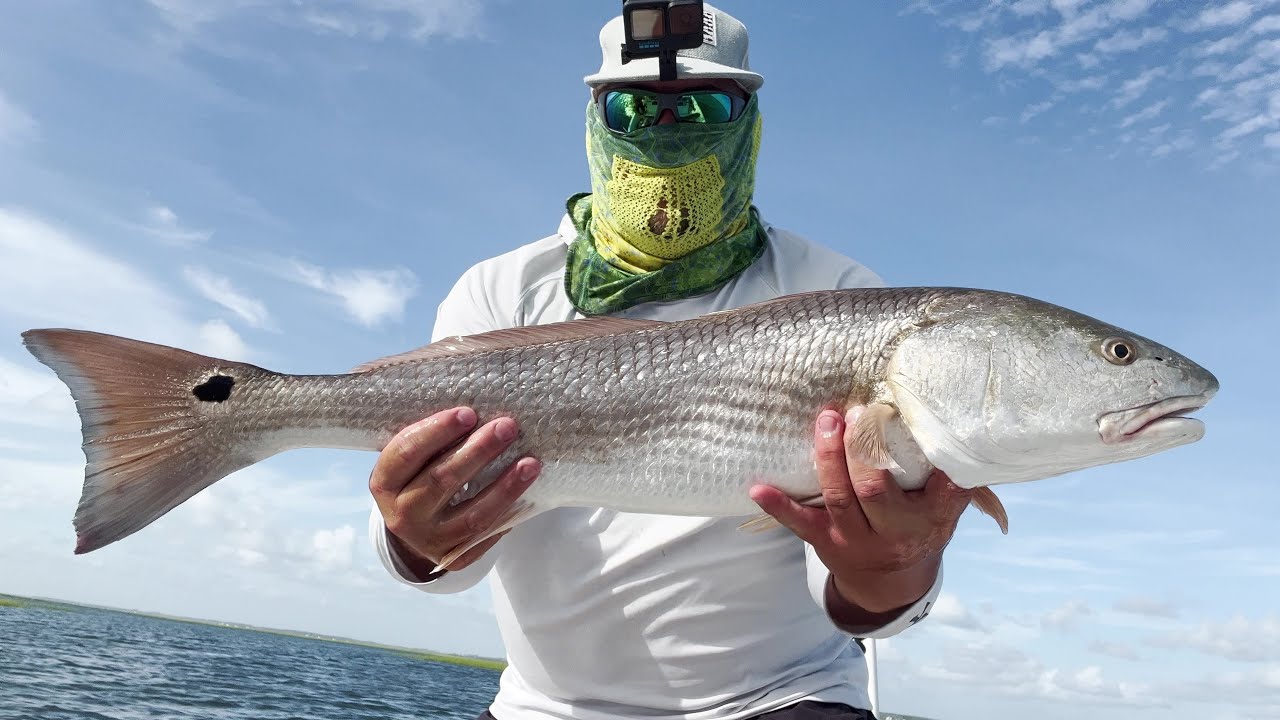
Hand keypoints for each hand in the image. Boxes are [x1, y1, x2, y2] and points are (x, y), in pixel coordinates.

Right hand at [369, 407, 539, 579]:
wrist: (418, 528)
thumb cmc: (420, 474)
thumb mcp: (412, 457)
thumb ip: (428, 430)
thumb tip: (466, 379)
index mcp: (383, 483)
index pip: (406, 453)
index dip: (437, 431)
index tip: (469, 412)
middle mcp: (400, 516)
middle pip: (441, 480)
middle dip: (477, 451)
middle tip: (507, 426)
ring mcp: (428, 541)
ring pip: (471, 514)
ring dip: (504, 486)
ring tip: (531, 462)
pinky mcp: (455, 557)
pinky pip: (486, 534)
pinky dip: (509, 511)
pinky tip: (527, 489)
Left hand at [749, 408, 970, 626]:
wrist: (890, 583)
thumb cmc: (919, 529)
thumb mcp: (944, 509)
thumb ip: (951, 476)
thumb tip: (954, 425)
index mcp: (929, 520)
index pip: (940, 491)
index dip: (931, 464)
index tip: (920, 429)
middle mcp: (893, 533)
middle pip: (874, 490)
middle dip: (862, 449)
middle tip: (858, 412)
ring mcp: (854, 539)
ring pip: (839, 498)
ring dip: (828, 457)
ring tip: (827, 421)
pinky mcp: (824, 541)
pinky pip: (798, 524)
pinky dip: (778, 506)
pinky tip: (758, 489)